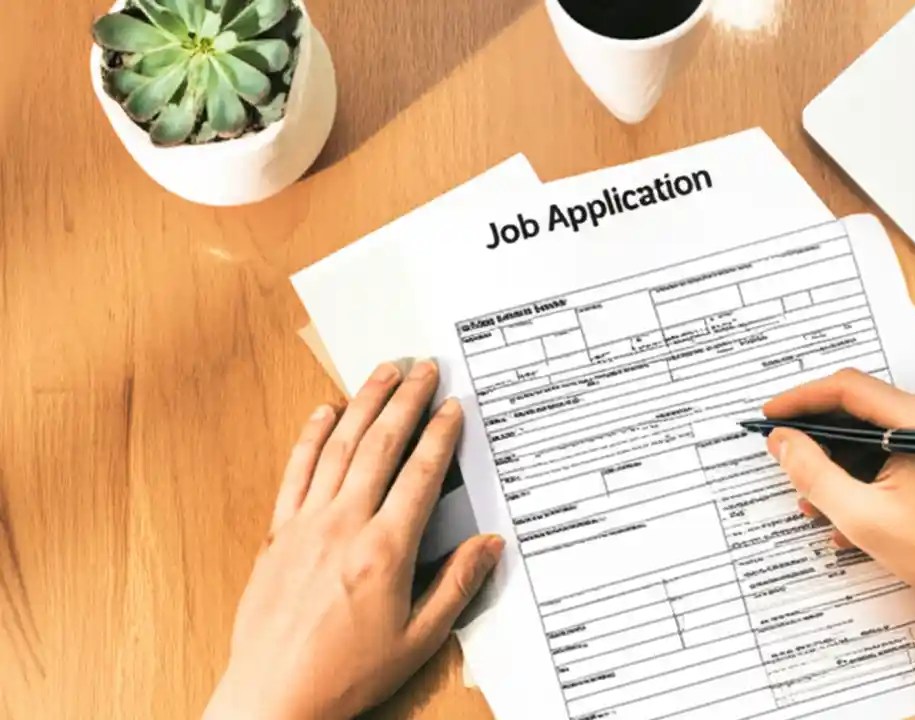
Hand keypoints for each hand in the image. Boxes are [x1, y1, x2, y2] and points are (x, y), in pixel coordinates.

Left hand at [205, 361, 503, 719]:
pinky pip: (296, 471)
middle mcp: (345, 526)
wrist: (275, 698)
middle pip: (381, 445)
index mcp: (385, 551)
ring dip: (364, 404)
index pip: (421, 473)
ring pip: (338, 446)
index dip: (440, 433)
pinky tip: (324, 412)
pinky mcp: (278, 534)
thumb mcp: (420, 640)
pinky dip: (310, 436)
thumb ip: (456, 585)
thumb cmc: (346, 675)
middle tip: (422, 368)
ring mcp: (307, 525)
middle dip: (405, 401)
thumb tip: (489, 545)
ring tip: (382, 374)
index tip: (452, 406)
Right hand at [762, 369, 914, 621]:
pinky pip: (895, 449)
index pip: (847, 389)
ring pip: (875, 433)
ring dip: (841, 462)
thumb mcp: (862, 517)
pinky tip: (848, 511)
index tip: (770, 416)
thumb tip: (783, 441)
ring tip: (815, 502)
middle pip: (861, 408)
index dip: (801, 400)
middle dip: (819, 437)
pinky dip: (867, 473)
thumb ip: (813, 473)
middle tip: (785, 457)